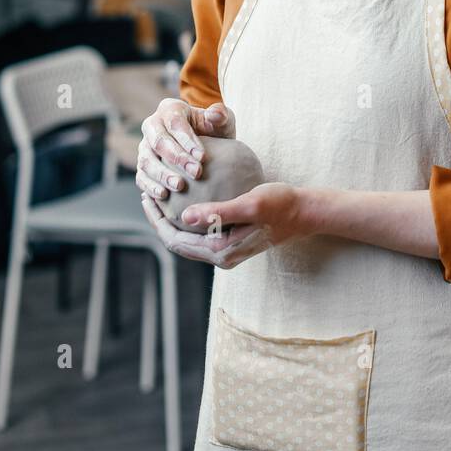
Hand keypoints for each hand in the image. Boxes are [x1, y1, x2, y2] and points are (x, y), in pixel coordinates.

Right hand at [135, 96, 233, 201]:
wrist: (206, 148)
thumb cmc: (214, 131)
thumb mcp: (222, 121)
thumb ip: (221, 115)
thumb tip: (215, 113)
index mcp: (170, 109)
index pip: (175, 123)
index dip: (187, 140)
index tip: (203, 157)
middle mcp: (153, 126)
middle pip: (158, 141)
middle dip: (176, 158)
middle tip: (196, 173)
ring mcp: (145, 146)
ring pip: (146, 160)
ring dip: (162, 174)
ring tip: (180, 186)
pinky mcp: (143, 166)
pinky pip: (141, 176)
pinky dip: (150, 187)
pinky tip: (164, 196)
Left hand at [140, 181, 307, 268]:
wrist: (304, 213)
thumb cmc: (280, 204)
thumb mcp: (251, 204)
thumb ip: (219, 212)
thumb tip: (185, 216)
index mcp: (221, 251)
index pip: (176, 241)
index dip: (157, 221)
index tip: (146, 198)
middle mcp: (221, 256)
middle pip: (178, 242)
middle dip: (159, 220)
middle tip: (147, 194)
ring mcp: (226, 251)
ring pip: (188, 239)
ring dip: (171, 220)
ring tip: (160, 196)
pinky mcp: (231, 242)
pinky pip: (200, 234)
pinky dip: (188, 219)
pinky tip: (186, 199)